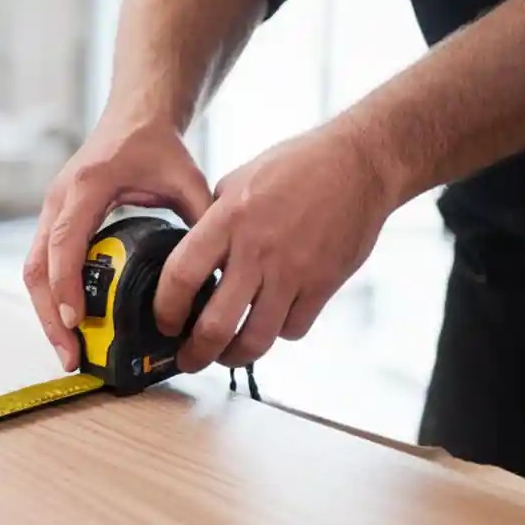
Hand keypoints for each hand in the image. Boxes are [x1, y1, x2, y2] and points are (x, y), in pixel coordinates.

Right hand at [23, 116, 212, 370]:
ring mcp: (50, 211)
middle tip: (70, 356)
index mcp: (86, 186)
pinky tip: (70, 328)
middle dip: (50, 316)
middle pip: (36, 267)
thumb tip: (219, 270)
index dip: (67, 285)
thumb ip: (201, 219)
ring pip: (32, 272)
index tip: (77, 320)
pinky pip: (41, 267)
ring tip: (68, 352)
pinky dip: (52, 299)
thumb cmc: (155, 144)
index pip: (65, 243)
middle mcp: (58, 200)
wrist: (134, 115)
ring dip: (46, 314)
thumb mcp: (185, 178)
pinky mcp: (53, 222)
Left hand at [153, 123, 398, 372]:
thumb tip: (193, 254)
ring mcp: (293, 271)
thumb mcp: (237, 181)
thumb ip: (211, 220)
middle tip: (188, 360)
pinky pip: (293, 328)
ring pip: (256, 339)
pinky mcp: (323, 284)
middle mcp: (257, 250)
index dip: (166, 310)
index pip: (181, 277)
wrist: (359, 163)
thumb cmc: (296, 167)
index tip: (164, 323)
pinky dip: (278, 333)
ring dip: (234, 356)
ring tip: (225, 355)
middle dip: (195, 354)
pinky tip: (271, 323)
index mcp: (228, 220)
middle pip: (216, 325)